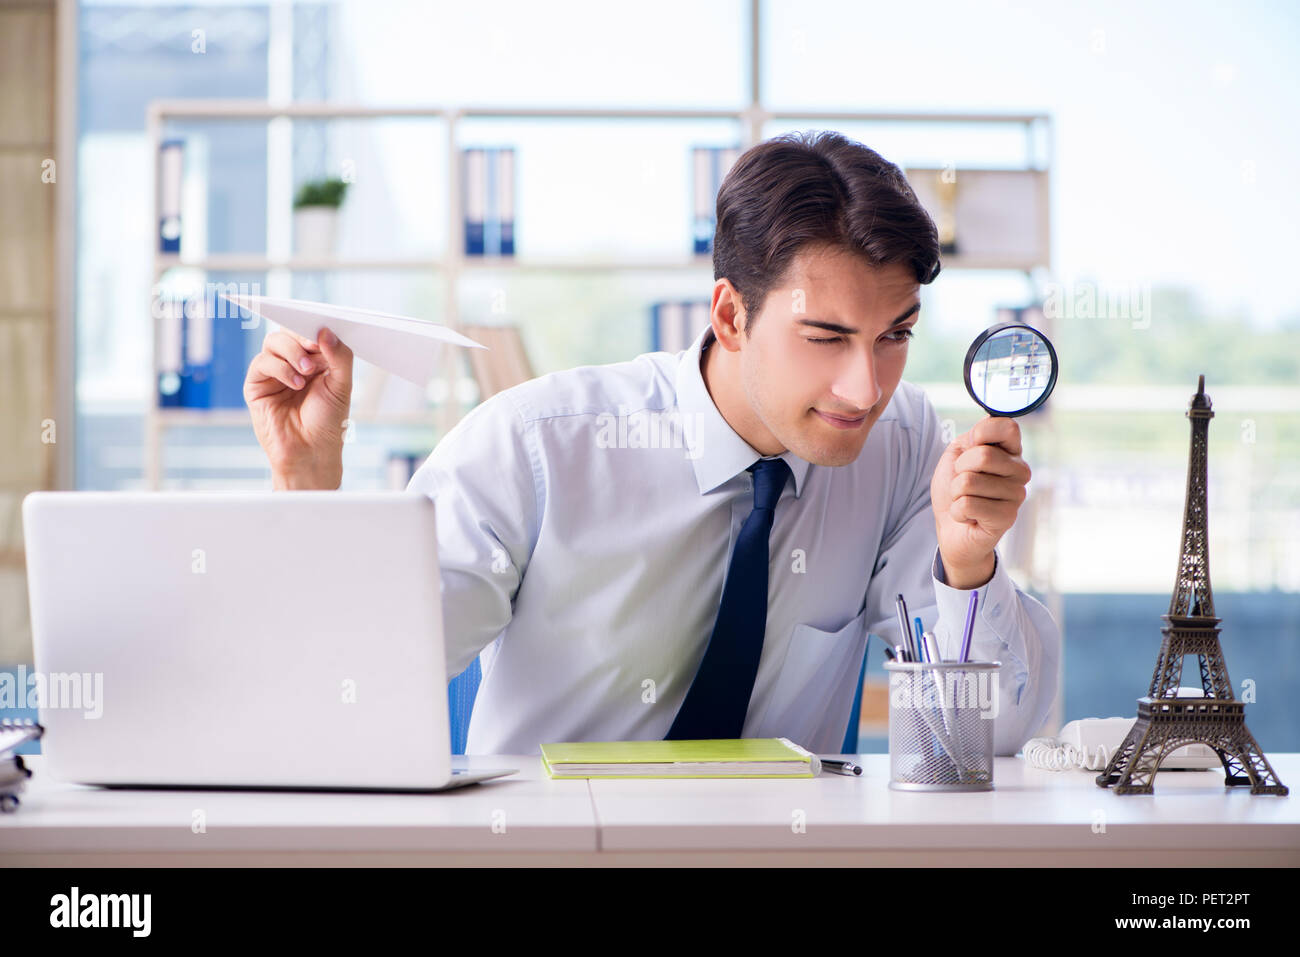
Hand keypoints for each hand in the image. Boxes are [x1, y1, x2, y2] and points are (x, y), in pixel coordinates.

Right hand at [244, 326, 353, 488]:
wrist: (311, 452)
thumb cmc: (328, 422)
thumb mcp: (342, 386)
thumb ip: (339, 356)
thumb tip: (325, 330)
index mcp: (315, 360)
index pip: (310, 331)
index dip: (314, 326)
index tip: (323, 327)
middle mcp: (293, 363)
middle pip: (288, 331)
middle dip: (301, 336)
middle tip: (314, 347)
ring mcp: (274, 373)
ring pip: (273, 342)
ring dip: (292, 351)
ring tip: (306, 372)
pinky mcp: (257, 385)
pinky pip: (262, 362)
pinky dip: (280, 367)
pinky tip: (296, 383)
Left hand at [930, 415, 1031, 588]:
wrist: (952, 529)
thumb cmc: (955, 490)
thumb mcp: (956, 455)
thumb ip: (971, 438)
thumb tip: (984, 427)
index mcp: (1010, 451)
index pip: (1007, 426)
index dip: (980, 434)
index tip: (970, 447)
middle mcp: (1020, 471)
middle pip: (982, 455)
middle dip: (959, 470)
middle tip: (962, 483)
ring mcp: (1017, 495)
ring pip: (970, 482)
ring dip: (956, 493)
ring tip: (966, 500)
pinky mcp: (1008, 517)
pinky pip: (968, 504)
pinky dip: (957, 510)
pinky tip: (968, 516)